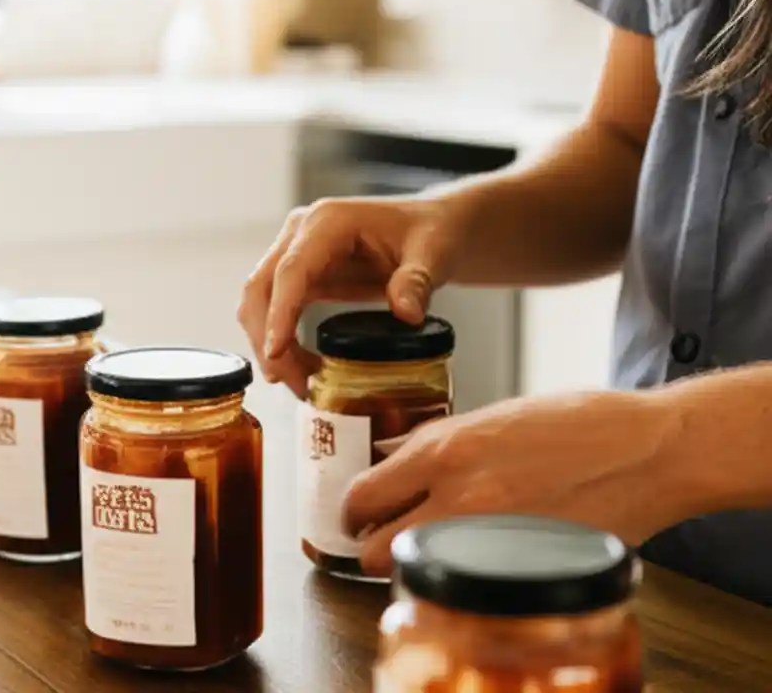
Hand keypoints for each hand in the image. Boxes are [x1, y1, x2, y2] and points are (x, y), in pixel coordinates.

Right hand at [237, 197, 459, 397]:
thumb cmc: (432, 231)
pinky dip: (281, 340)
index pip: (291, 269)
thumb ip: (417, 280)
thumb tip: (406, 313)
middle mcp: (302, 233)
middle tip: (289, 381)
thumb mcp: (432, 252)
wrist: (435, 227)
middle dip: (266, 336)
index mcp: (328, 221)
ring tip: (298, 383)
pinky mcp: (302, 275)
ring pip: (261, 301)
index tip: (275, 351)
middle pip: (261, 286)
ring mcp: (297, 253)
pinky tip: (299, 368)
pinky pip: (277, 309)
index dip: (279, 312)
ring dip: (269, 342)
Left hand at [344, 391, 691, 576]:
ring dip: (408, 566)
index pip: (361, 495)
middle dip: (370, 546)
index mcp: (444, 449)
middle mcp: (457, 495)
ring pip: (410, 574)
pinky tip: (471, 559)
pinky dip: (457, 578)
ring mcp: (488, 536)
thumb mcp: (491, 417)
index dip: (354, 509)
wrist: (647, 451)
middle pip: (371, 548)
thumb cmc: (576, 425)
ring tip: (426, 550)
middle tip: (384, 537)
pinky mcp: (519, 566)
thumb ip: (432, 442)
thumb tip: (387, 459)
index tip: (359, 513)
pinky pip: (463, 584)